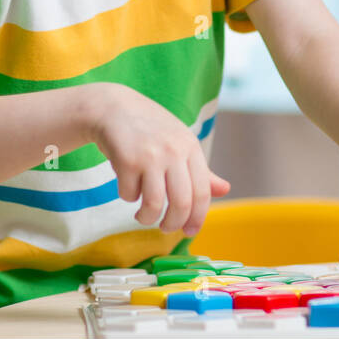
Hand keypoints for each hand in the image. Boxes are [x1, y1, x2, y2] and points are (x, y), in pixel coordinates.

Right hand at [87, 82, 230, 234]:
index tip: (190, 232)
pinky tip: (127, 186)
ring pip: (154, 204)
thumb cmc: (150, 129)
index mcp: (191, 147)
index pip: (202, 192)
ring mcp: (150, 155)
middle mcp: (174, 151)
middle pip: (182, 203)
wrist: (113, 107)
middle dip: (173, 224)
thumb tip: (226, 189)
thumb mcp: (180, 143)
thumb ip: (201, 169)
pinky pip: (129, 195)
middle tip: (165, 229)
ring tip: (142, 216)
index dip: (198, 218)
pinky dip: (128, 197)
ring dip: (147, 218)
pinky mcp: (126, 160)